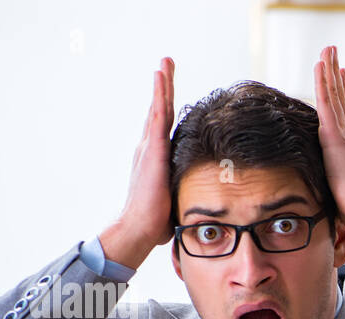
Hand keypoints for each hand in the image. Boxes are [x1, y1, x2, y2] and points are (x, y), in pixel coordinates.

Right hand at [103, 57, 174, 267]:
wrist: (140, 228)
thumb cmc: (157, 222)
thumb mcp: (176, 199)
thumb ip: (185, 189)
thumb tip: (205, 200)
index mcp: (155, 159)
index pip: (163, 127)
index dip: (167, 107)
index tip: (170, 90)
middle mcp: (149, 149)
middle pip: (158, 111)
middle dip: (163, 88)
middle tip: (165, 65)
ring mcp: (148, 148)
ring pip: (157, 109)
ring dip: (162, 85)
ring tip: (164, 64)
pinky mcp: (152, 151)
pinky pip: (157, 117)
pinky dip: (159, 96)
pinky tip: (160, 78)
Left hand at [313, 45, 344, 240]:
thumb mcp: (343, 196)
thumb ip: (340, 194)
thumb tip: (340, 212)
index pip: (343, 115)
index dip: (342, 94)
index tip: (341, 77)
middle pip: (340, 98)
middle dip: (336, 75)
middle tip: (334, 54)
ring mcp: (342, 132)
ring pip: (334, 94)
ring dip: (330, 70)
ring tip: (328, 49)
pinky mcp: (334, 134)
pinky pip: (327, 100)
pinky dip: (324, 81)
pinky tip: (321, 64)